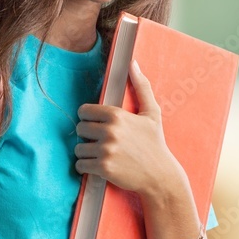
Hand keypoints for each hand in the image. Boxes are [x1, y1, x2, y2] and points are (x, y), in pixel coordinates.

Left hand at [73, 60, 185, 199]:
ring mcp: (106, 150)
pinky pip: (80, 165)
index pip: (84, 111)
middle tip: (102, 142)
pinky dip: (86, 167)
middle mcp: (110, 131)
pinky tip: (100, 166)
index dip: (89, 118)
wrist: (160, 175)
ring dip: (87, 153)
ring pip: (78, 148)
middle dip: (88, 136)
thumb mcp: (152, 113)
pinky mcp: (103, 168)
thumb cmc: (155, 143)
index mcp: (117, 115)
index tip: (98, 125)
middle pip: (80, 129)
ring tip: (102, 155)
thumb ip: (141, 87)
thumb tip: (132, 62)